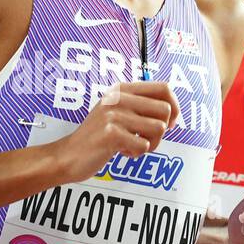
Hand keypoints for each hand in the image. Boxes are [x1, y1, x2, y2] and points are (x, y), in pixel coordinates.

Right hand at [55, 81, 180, 183]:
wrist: (68, 155)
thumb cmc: (96, 136)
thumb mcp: (115, 111)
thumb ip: (139, 106)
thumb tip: (173, 110)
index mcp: (122, 89)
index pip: (164, 88)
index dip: (174, 106)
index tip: (169, 122)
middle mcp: (118, 98)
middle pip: (165, 110)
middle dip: (162, 130)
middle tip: (145, 138)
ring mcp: (114, 115)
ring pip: (158, 129)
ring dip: (150, 144)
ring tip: (132, 145)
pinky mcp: (111, 134)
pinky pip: (144, 146)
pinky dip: (136, 154)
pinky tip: (120, 151)